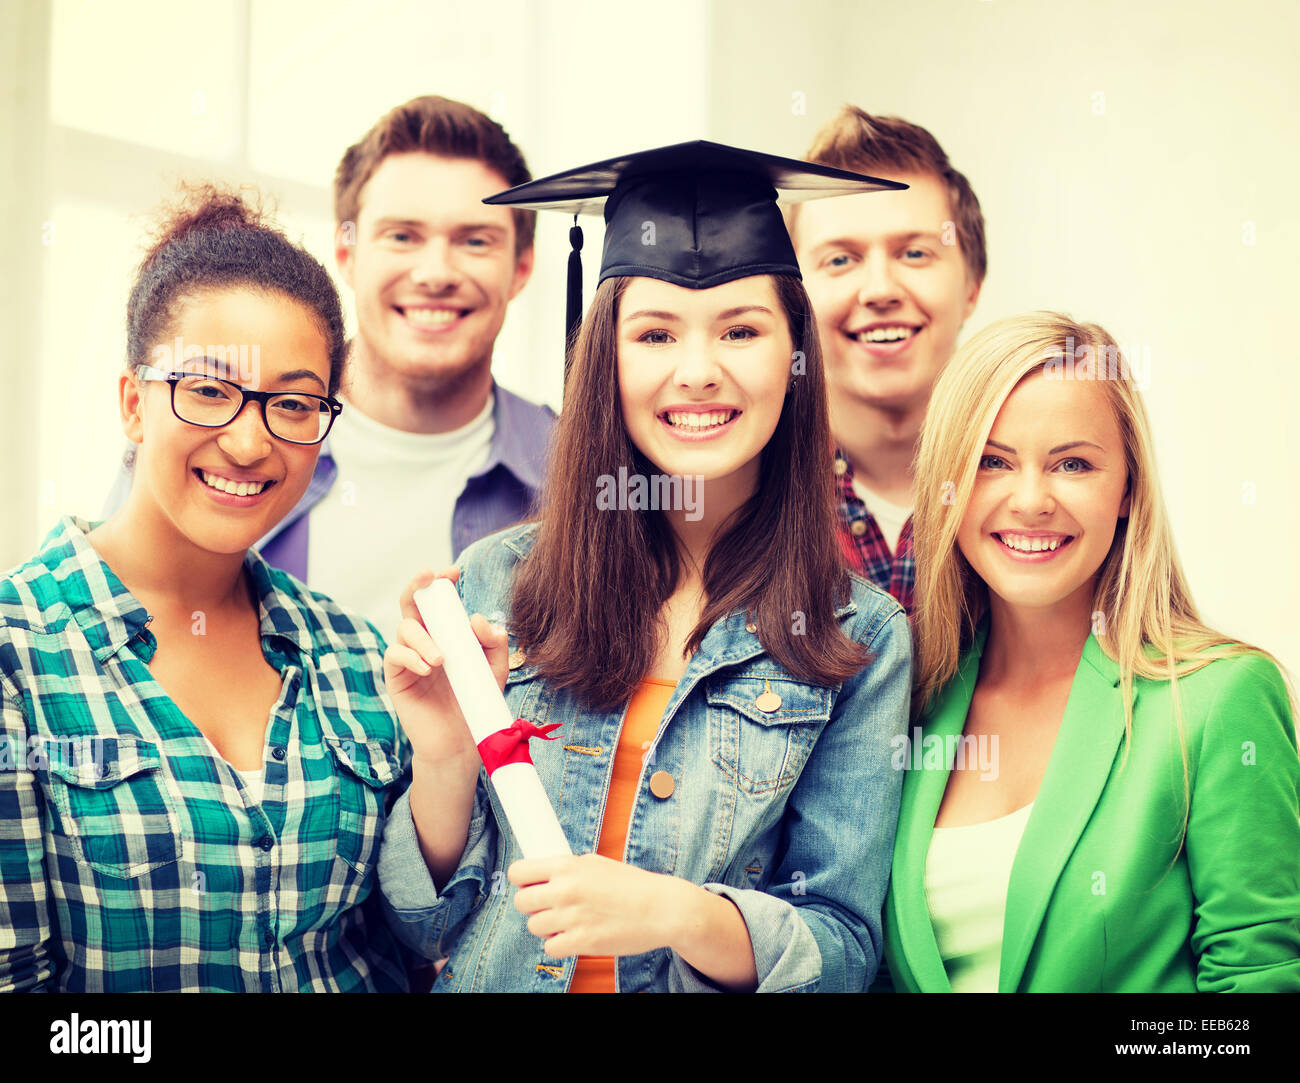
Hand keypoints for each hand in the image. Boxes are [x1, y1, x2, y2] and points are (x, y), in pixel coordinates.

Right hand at [383, 566, 510, 768]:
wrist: (462, 742)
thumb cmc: (476, 701)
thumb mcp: (494, 669)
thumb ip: (493, 643)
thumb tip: (477, 619)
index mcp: (447, 634)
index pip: (440, 602)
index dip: (441, 582)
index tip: (452, 571)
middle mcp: (425, 641)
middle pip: (412, 604)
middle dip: (418, 586)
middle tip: (429, 577)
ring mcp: (409, 658)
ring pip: (405, 628)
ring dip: (423, 638)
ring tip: (441, 659)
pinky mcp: (396, 678)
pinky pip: (394, 655)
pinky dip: (410, 656)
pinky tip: (427, 668)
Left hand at [509, 854, 690, 957]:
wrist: (662, 908)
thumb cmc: (632, 885)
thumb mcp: (597, 863)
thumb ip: (568, 868)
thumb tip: (543, 873)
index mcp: (567, 866)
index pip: (518, 872)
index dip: (521, 880)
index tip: (529, 884)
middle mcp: (565, 890)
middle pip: (521, 902)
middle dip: (532, 905)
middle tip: (548, 906)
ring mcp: (572, 917)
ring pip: (534, 926)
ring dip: (547, 926)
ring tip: (566, 921)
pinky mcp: (581, 942)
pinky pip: (550, 947)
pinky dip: (560, 944)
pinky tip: (574, 936)